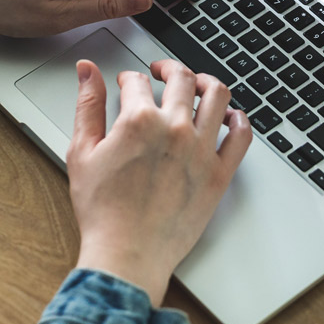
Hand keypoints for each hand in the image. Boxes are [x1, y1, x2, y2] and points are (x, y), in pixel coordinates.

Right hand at [66, 59, 251, 306]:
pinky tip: (230, 116)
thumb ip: (87, 106)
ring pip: (217, 96)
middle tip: (163, 72)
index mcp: (139, 121)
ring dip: (207, 82)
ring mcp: (201, 151)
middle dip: (169, 68)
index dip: (129, 78)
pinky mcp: (219, 174)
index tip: (128, 83)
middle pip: (182, 78)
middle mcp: (174, 129)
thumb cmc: (102, 211)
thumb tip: (87, 71)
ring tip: (198, 84)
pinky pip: (241, 136)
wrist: (126, 254)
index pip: (138, 82)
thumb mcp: (82, 152)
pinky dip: (239, 119)